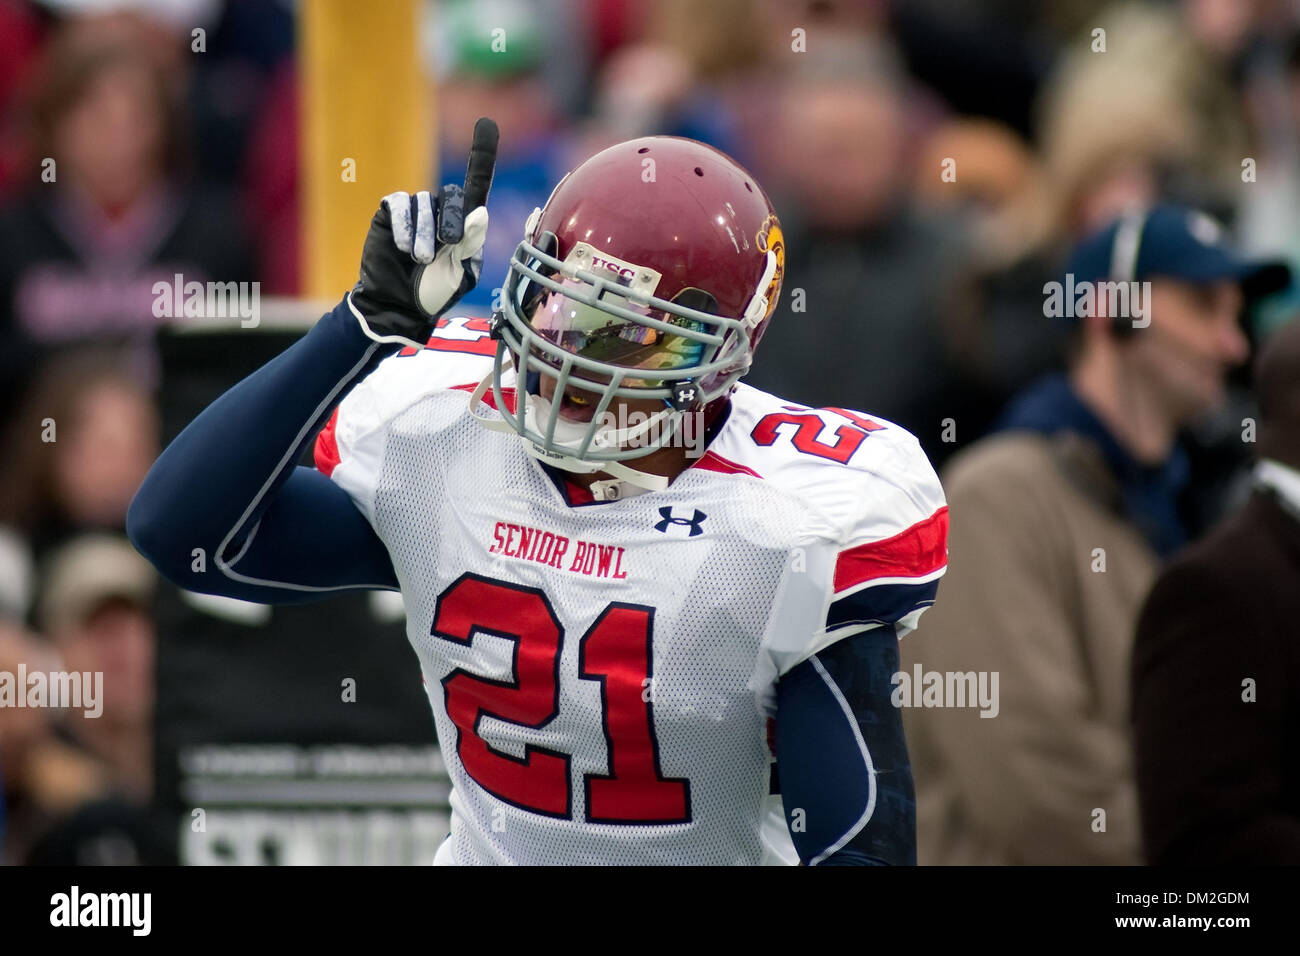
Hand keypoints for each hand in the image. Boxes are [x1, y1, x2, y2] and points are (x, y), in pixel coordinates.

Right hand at [348, 117, 497, 346]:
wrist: (397, 304)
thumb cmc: (434, 291)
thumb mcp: (460, 272)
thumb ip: (470, 243)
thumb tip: (479, 210)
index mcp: (466, 224)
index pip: (476, 184)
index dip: (482, 154)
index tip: (486, 123)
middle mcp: (442, 210)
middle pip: (453, 195)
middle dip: (450, 224)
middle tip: (439, 252)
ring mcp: (416, 209)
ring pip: (426, 202)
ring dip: (424, 233)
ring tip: (419, 259)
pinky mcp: (391, 211)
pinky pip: (400, 204)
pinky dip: (403, 226)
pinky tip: (401, 247)